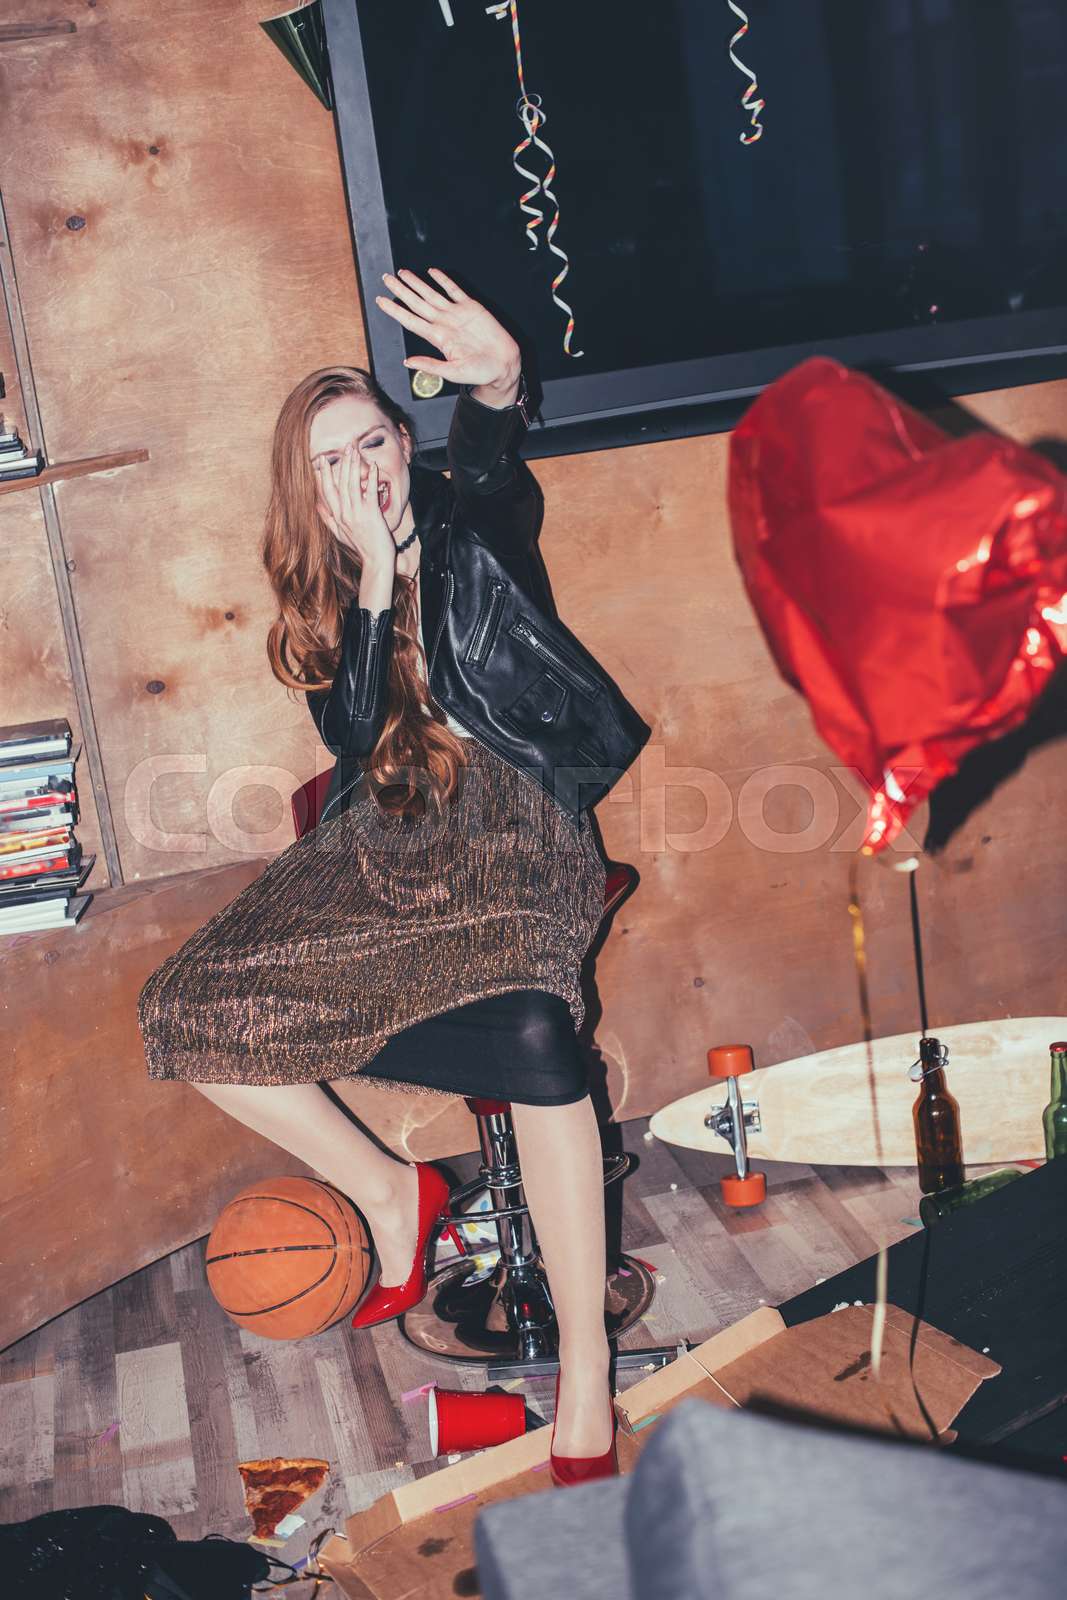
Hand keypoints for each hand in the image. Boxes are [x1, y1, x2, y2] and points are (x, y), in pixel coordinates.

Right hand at [315, 445, 395, 572]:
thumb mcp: (340, 535)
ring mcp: (357, 513)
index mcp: (337, 516)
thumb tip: (317, 507)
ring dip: (353, 466)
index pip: (327, 491)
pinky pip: (370, 492)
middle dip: (341, 464)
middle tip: (345, 447)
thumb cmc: (361, 548)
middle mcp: (345, 513)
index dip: (324, 474)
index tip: (322, 460)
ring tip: (355, 451)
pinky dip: (371, 478)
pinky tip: (372, 466)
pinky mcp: (371, 514)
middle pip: (340, 483)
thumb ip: (328, 520)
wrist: (376, 561)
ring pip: (352, 484)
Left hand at [376, 268, 520, 394]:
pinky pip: (454, 290)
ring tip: (403, 273)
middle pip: (417, 303)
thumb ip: (431, 366)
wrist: (503, 365)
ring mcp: (456, 314)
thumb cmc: (481, 372)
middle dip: (401, 290)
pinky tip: (433, 272)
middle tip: (386, 278)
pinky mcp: (471, 307)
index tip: (380, 300)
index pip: (410, 320)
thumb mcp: (454, 372)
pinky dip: (444, 280)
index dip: (394, 310)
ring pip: (431, 294)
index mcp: (438, 338)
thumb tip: (408, 362)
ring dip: (417, 283)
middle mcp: (444, 323)